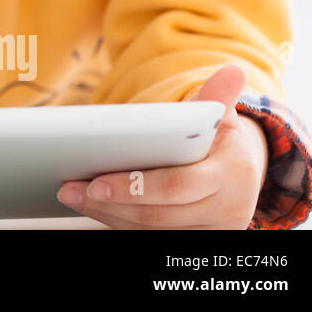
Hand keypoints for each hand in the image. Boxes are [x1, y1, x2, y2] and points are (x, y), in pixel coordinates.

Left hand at [56, 65, 270, 227]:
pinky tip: (93, 208)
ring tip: (72, 196)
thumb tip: (232, 70)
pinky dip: (120, 223)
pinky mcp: (196, 241)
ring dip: (107, 215)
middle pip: (158, 215)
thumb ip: (218, 97)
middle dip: (109, 203)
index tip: (95, 182)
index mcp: (233, 176)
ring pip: (152, 230)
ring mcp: (213, 231)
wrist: (242, 172)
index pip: (176, 186)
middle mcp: (228, 211)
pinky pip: (153, 237)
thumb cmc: (220, 138)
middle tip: (69, 189)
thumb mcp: (221, 117)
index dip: (133, 187)